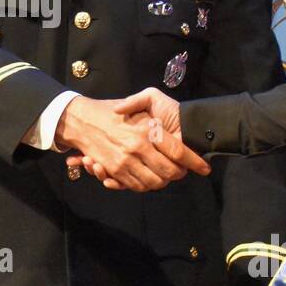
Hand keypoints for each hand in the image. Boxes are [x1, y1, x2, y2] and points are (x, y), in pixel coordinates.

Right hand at [56, 95, 208, 191]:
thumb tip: (178, 128)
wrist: (81, 119)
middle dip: (178, 174)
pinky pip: (134, 186)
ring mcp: (124, 162)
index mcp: (146, 130)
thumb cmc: (113, 108)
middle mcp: (137, 148)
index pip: (178, 152)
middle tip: (182, 172)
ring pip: (153, 183)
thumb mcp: (142, 99)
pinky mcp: (113, 171)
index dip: (194, 162)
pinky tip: (148, 178)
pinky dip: (144, 185)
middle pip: (168, 172)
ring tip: (165, 175)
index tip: (204, 168)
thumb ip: (163, 109)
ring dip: (162, 182)